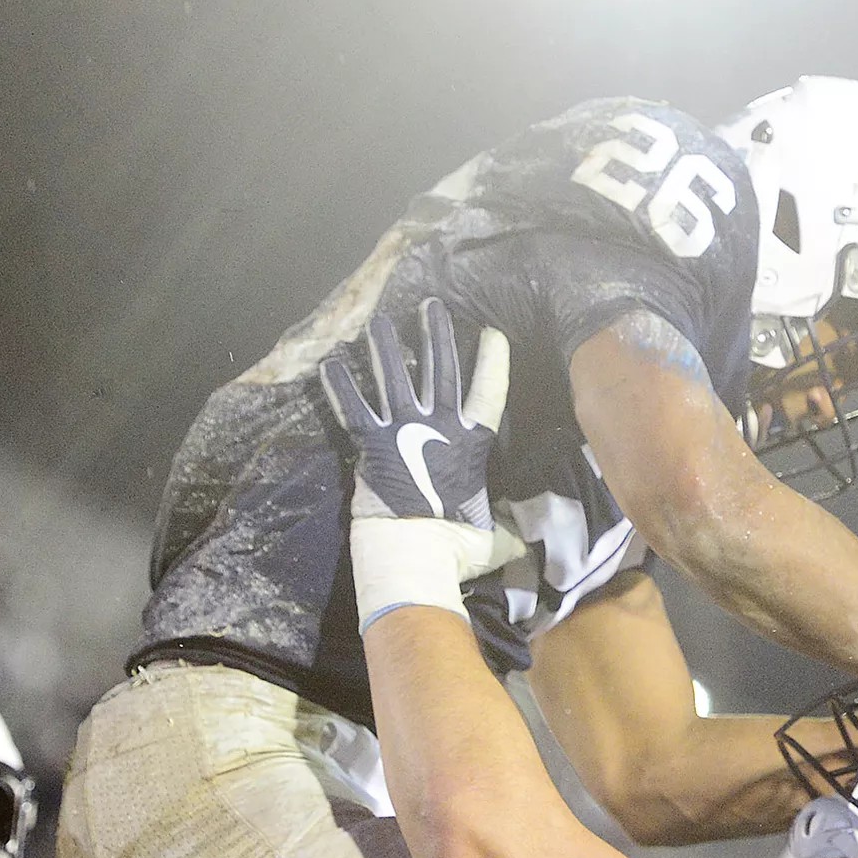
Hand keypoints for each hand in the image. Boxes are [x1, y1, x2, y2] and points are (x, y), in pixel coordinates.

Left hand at [321, 297, 508, 530]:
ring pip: (393, 377)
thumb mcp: (496, 538)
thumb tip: (527, 549)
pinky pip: (353, 407)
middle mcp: (438, 427)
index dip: (492, 361)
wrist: (414, 551)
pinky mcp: (371, 443)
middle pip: (439, 369)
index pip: (488, 392)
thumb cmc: (458, 546)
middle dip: (436, 335)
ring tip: (379, 323)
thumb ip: (508, 532)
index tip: (492, 333)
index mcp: (471, 444)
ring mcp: (402, 430)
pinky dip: (341, 385)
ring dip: (386, 347)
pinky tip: (330, 362)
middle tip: (430, 306)